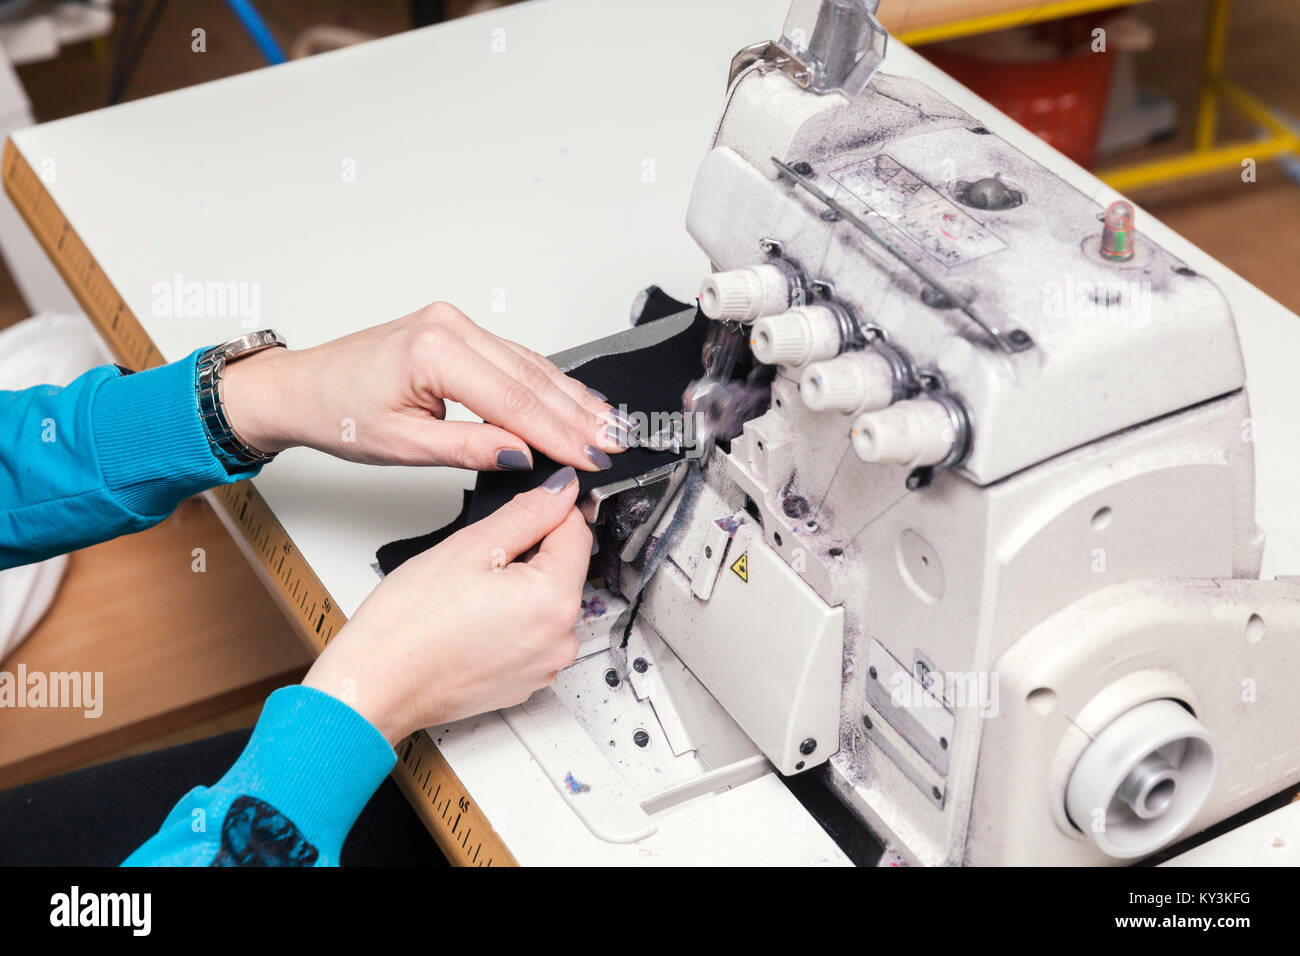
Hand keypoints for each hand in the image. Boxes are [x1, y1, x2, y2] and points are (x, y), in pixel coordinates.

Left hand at [221, 302, 623, 471]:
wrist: (303, 388)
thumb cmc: (340, 413)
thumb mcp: (403, 446)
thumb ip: (469, 448)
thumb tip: (523, 457)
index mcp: (435, 352)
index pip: (515, 401)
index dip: (560, 435)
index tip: (593, 459)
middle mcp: (449, 328)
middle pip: (531, 379)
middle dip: (577, 416)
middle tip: (616, 444)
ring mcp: (455, 324)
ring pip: (529, 366)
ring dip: (570, 399)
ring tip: (608, 426)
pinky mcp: (456, 332)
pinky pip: (513, 359)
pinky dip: (546, 384)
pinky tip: (574, 400)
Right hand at [301, 467, 589, 743]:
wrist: (376, 686)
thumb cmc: (409, 625)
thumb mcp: (469, 548)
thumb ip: (527, 513)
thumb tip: (562, 490)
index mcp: (554, 601)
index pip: (578, 533)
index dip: (549, 511)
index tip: (522, 509)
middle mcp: (561, 639)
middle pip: (565, 570)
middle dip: (530, 554)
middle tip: (478, 559)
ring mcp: (545, 666)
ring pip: (547, 603)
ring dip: (520, 588)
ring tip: (469, 595)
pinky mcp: (527, 682)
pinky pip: (532, 635)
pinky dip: (511, 621)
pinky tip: (473, 621)